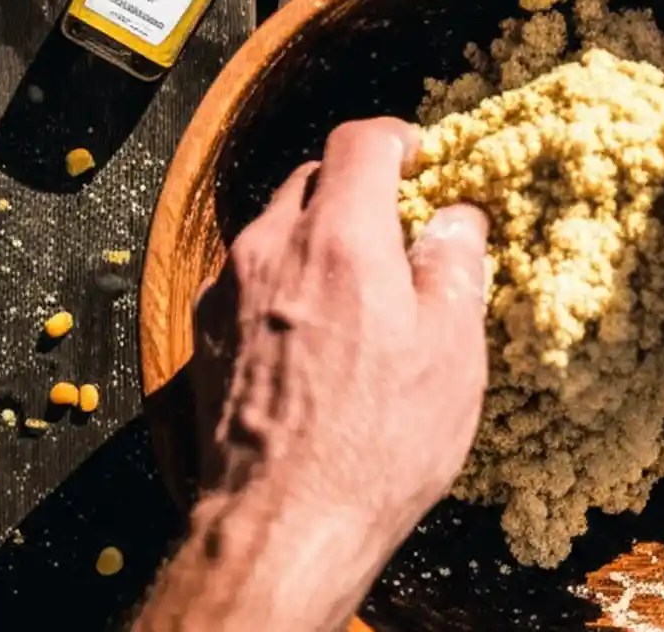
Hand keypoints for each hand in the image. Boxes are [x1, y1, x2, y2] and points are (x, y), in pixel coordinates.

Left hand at [192, 117, 488, 543]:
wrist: (282, 524)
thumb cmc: (377, 442)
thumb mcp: (450, 351)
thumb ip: (455, 266)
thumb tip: (457, 218)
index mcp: (338, 238)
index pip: (360, 142)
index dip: (397, 139)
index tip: (419, 157)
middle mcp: (269, 248)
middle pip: (312, 178)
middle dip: (357, 189)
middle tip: (397, 231)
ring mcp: (227, 291)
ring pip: (275, 228)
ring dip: (317, 237)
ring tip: (358, 292)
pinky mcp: (205, 334)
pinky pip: (249, 278)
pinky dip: (285, 281)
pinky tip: (313, 335)